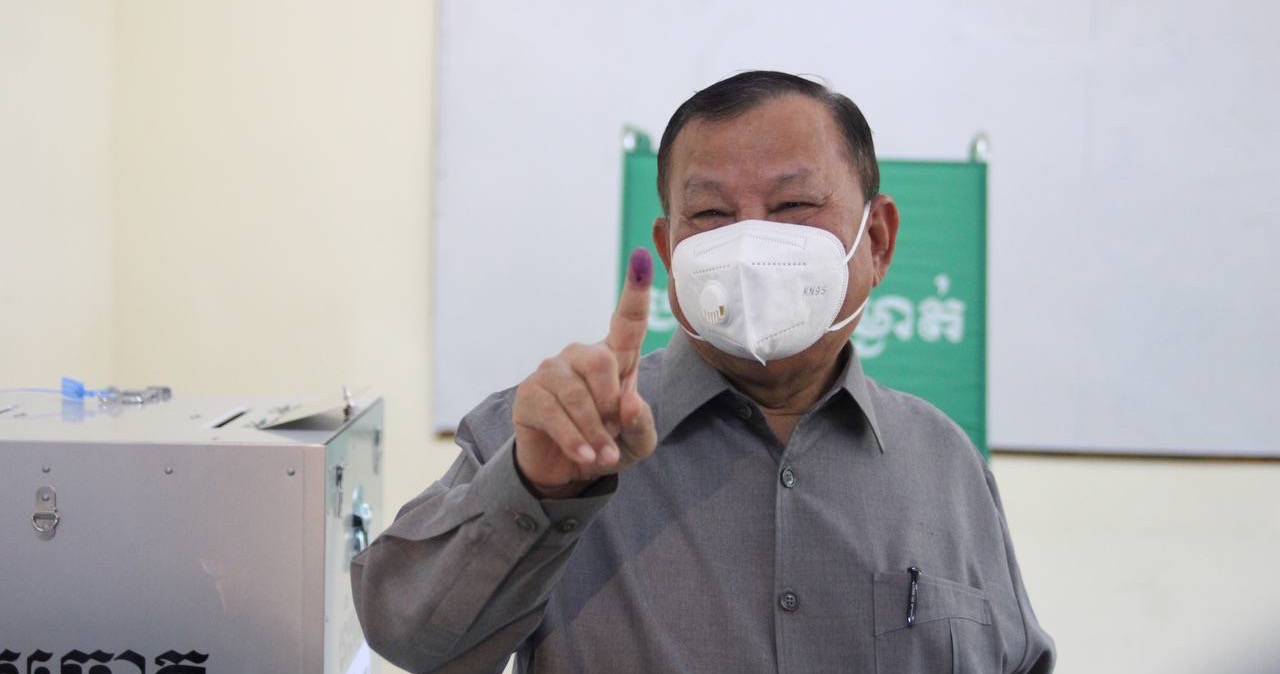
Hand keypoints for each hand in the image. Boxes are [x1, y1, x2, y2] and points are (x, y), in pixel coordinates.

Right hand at [512, 249, 658, 498]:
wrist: (565, 471)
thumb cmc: (607, 445)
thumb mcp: (638, 443)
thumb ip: (642, 424)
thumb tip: (628, 403)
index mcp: (615, 359)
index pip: (628, 321)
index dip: (635, 291)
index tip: (641, 257)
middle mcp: (581, 356)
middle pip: (601, 361)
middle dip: (611, 404)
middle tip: (613, 433)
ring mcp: (551, 372)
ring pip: (578, 394)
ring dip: (595, 432)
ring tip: (601, 455)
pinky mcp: (529, 394)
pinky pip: (555, 413)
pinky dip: (575, 439)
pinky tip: (584, 454)